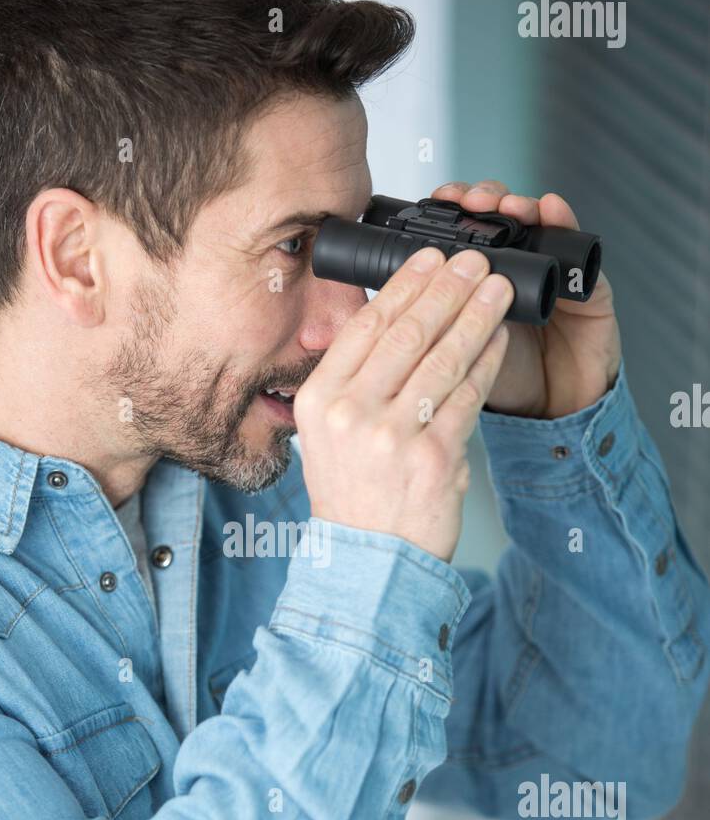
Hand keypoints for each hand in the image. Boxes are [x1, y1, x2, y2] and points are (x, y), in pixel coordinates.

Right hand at [294, 246, 512, 562]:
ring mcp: (393, 436)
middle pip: (408, 333)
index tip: (430, 258)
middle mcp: (351, 415)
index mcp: (319, 400)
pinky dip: (488, 361)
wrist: (369, 561)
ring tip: (497, 289)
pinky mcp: (435, 457)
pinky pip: (469, 396)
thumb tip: (394, 318)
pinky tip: (500, 338)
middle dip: (447, 289)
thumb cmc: (354, 495)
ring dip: (476, 315)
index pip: (366, 327)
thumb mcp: (327, 434)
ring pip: (443, 357)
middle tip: (474, 262)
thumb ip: (352, 381)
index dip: (404, 285)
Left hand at [430, 181, 620, 417]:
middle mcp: (512, 268)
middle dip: (477, 202)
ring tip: (503, 203)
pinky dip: (565, 224)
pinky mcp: (587, 285)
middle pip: (494, 217)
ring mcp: (551, 272)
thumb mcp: (446, 355)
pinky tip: (551, 209)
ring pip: (533, 222)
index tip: (428, 204)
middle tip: (464, 199)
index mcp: (473, 282)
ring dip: (517, 205)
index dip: (446, 211)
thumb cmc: (499, 381)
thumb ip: (421, 327)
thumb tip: (375, 299)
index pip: (459, 229)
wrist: (547, 412)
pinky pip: (578, 248)